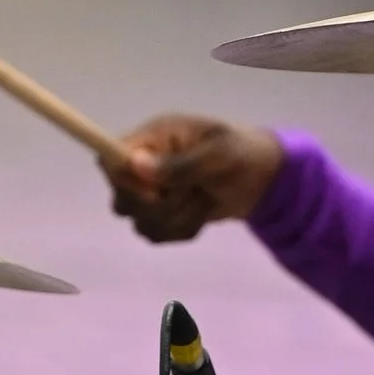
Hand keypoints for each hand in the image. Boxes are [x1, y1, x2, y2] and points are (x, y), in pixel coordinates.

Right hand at [106, 113, 284, 243]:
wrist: (262, 179)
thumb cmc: (243, 153)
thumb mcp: (220, 152)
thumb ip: (181, 163)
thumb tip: (137, 165)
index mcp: (154, 139)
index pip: (111, 159)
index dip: (123, 182)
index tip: (156, 193)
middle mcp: (145, 166)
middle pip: (120, 199)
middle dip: (160, 207)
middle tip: (193, 194)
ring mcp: (152, 193)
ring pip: (139, 223)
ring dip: (176, 220)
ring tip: (204, 202)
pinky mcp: (163, 216)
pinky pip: (156, 235)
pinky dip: (181, 231)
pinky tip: (202, 216)